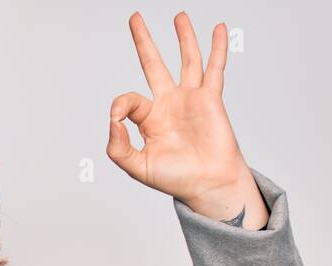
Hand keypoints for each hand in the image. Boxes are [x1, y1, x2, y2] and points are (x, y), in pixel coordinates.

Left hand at [106, 11, 266, 226]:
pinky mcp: (210, 99)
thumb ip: (118, 146)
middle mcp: (167, 104)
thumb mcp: (137, 167)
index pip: (127, 100)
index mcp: (147, 119)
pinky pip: (214, 69)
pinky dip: (217, 49)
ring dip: (183, 38)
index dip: (119, 106)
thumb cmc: (175, 179)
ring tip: (179, 16)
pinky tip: (218, 29)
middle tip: (134, 18)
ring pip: (186, 60)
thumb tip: (113, 120)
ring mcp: (190, 99)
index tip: (118, 118)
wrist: (207, 184)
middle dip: (143, 41)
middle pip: (153, 65)